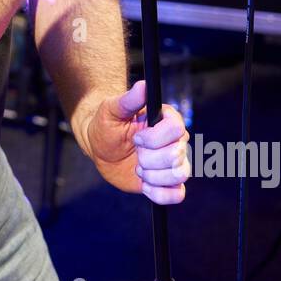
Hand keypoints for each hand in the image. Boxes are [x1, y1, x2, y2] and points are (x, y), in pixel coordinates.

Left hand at [79, 79, 190, 204]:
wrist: (101, 147)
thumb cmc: (107, 123)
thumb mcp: (112, 109)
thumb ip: (129, 99)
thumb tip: (143, 85)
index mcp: (167, 120)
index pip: (177, 129)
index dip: (154, 138)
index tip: (136, 138)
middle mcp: (175, 141)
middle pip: (176, 156)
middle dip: (148, 159)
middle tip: (135, 153)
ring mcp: (173, 163)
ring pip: (178, 175)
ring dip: (152, 176)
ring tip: (138, 169)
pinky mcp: (167, 182)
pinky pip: (177, 195)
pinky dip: (159, 194)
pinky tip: (144, 185)